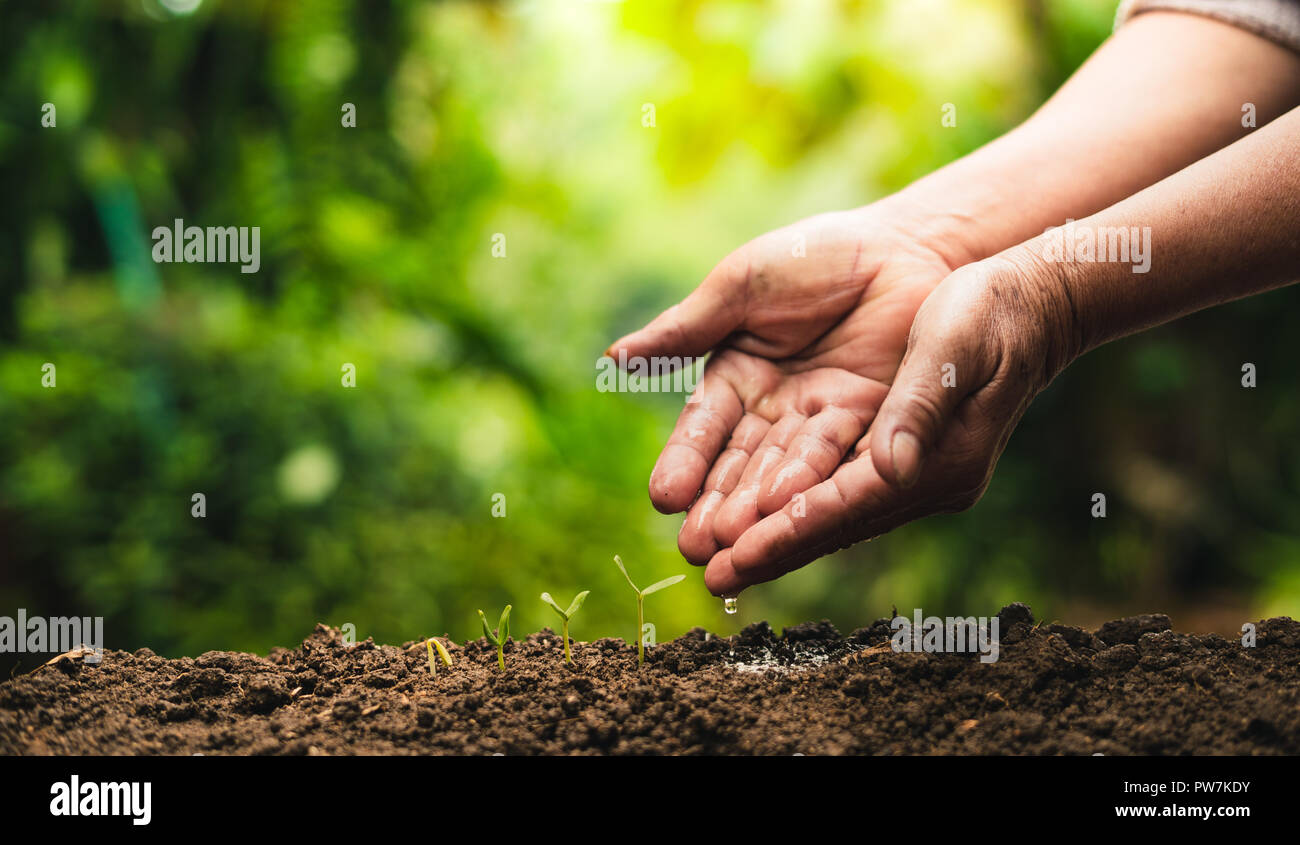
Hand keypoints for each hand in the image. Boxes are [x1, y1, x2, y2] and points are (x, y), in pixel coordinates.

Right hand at [606, 202, 971, 567]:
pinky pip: (838, 457)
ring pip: (784, 472)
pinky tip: (789, 514)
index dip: (684, 463)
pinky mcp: (870, 425)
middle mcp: (773, 412)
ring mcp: (820, 422)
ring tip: (736, 547)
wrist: (905, 246)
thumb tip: (614, 357)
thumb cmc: (816, 255)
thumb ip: (686, 328)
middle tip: (695, 549)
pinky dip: (812, 484)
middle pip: (739, 466)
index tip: (663, 498)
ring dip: (760, 512)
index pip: (703, 430)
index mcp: (736, 378)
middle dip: (717, 508)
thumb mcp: (741, 286)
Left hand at [702, 250, 1076, 594]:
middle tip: (714, 580)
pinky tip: (760, 519)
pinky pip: (841, 491)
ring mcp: (918, 475)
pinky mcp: (906, 460)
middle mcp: (927, 481)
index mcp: (940, 460)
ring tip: (721, 560)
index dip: (788, 534)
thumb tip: (890, 468)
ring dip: (777, 536)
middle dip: (771, 551)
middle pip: (835, 524)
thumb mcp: (953, 346)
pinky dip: (799, 509)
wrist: (1032, 305)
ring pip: (833, 514)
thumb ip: (918, 407)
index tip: (736, 559)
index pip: (847, 506)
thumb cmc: (992, 313)